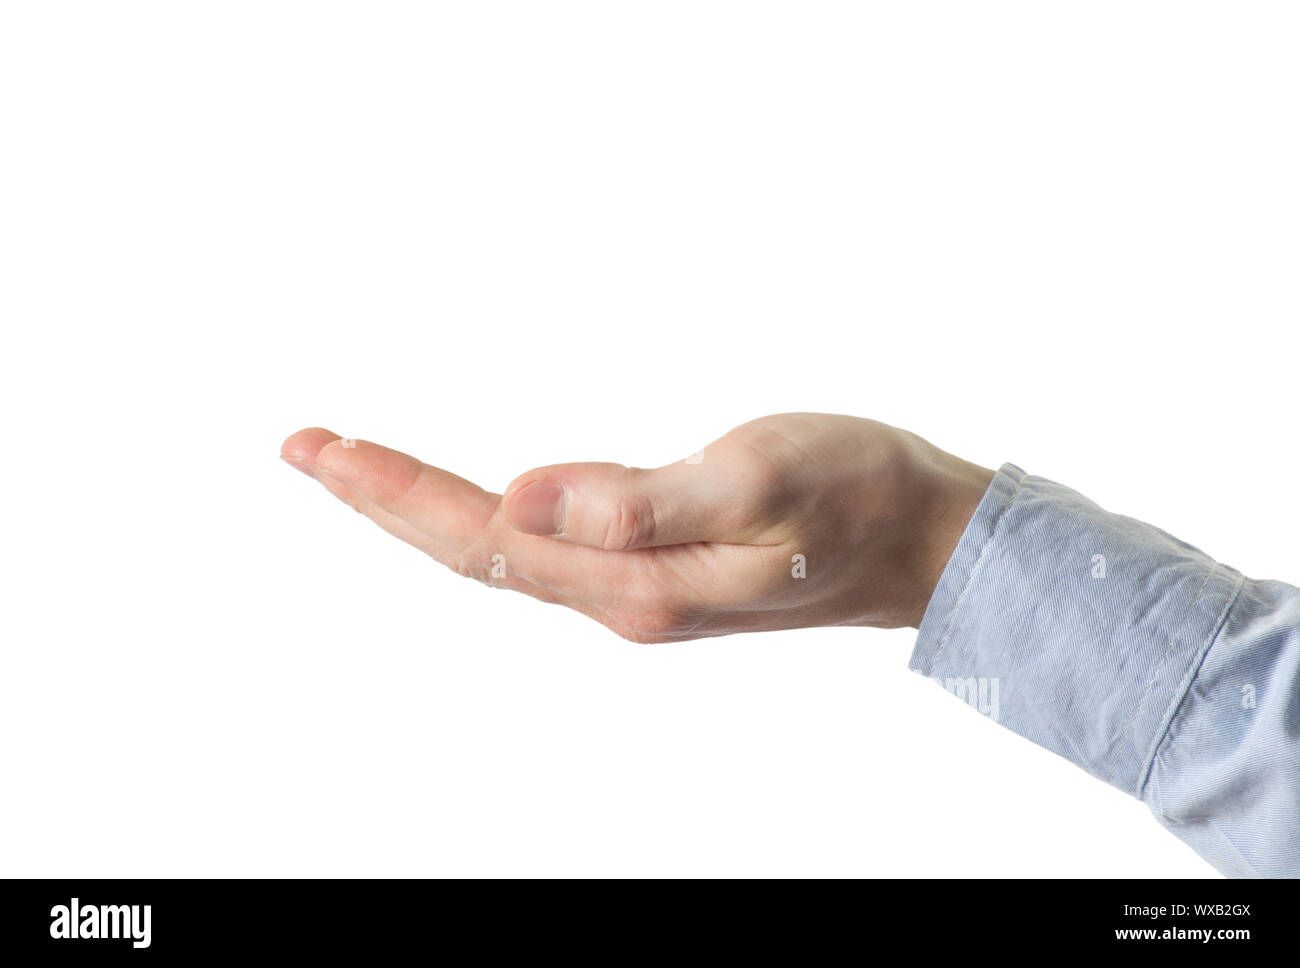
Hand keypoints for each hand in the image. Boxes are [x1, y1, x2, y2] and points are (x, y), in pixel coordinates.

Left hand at [280, 413, 992, 640]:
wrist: (927, 546)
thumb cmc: (860, 499)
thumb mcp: (760, 482)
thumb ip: (640, 501)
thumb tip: (518, 494)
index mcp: (637, 584)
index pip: (485, 538)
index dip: (395, 494)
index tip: (319, 447)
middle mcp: (623, 600)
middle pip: (475, 553)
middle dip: (385, 502)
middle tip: (306, 448)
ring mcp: (639, 591)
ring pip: (505, 555)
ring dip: (425, 512)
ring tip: (359, 468)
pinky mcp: (659, 571)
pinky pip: (545, 551)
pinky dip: (485, 519)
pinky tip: (471, 505)